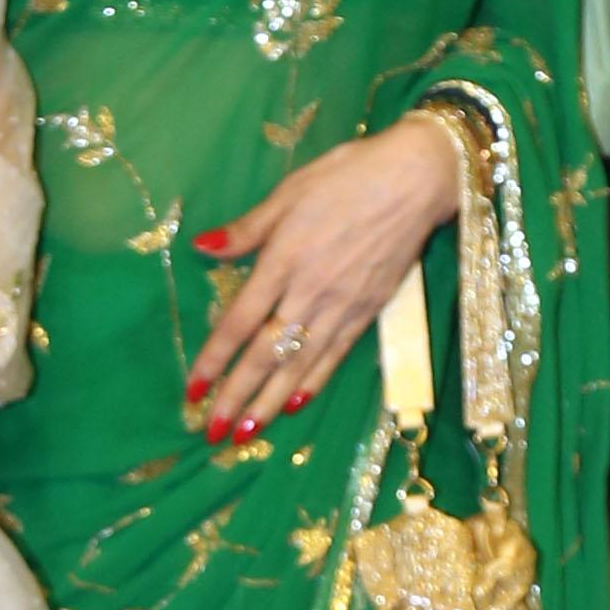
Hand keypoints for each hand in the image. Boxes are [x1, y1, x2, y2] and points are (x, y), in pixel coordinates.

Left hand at [188, 115, 466, 435]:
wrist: (416, 179)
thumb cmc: (348, 176)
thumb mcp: (289, 192)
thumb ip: (247, 229)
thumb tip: (202, 248)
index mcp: (283, 260)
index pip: (239, 322)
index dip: (214, 360)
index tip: (192, 391)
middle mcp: (310, 291)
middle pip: (266, 355)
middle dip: (237, 397)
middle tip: (214, 433)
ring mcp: (342, 305)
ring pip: (299, 364)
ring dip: (269, 402)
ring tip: (247, 434)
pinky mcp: (369, 310)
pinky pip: (335, 355)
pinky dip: (313, 381)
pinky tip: (293, 403)